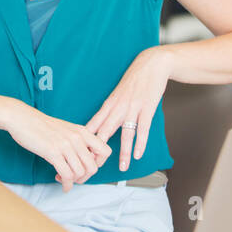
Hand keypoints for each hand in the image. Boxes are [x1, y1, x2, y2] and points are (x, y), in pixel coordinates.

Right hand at [6, 107, 111, 192]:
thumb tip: (85, 158)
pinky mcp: (53, 152)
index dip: (100, 163)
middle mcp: (77, 138)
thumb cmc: (41, 125)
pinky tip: (61, 184)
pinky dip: (66, 184)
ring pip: (80, 173)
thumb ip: (78, 140)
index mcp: (82, 131)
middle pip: (93, 167)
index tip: (87, 166)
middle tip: (75, 177)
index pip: (105, 151)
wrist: (22, 118)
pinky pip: (66, 175)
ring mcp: (65, 145)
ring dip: (73, 181)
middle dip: (85, 177)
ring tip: (64, 178)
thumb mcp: (66, 129)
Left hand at [84, 47, 170, 174]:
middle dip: (99, 151)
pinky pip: (143, 129)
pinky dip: (140, 143)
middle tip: (94, 167)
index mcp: (109, 104)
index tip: (80, 154)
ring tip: (121, 167)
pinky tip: (138, 154)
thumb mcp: (117, 93)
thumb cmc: (134, 79)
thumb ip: (110, 109)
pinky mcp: (147, 108)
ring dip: (123, 152)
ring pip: (125, 134)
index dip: (86, 142)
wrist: (151, 64)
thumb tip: (99, 124)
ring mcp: (133, 108)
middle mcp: (118, 107)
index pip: (94, 126)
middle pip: (105, 132)